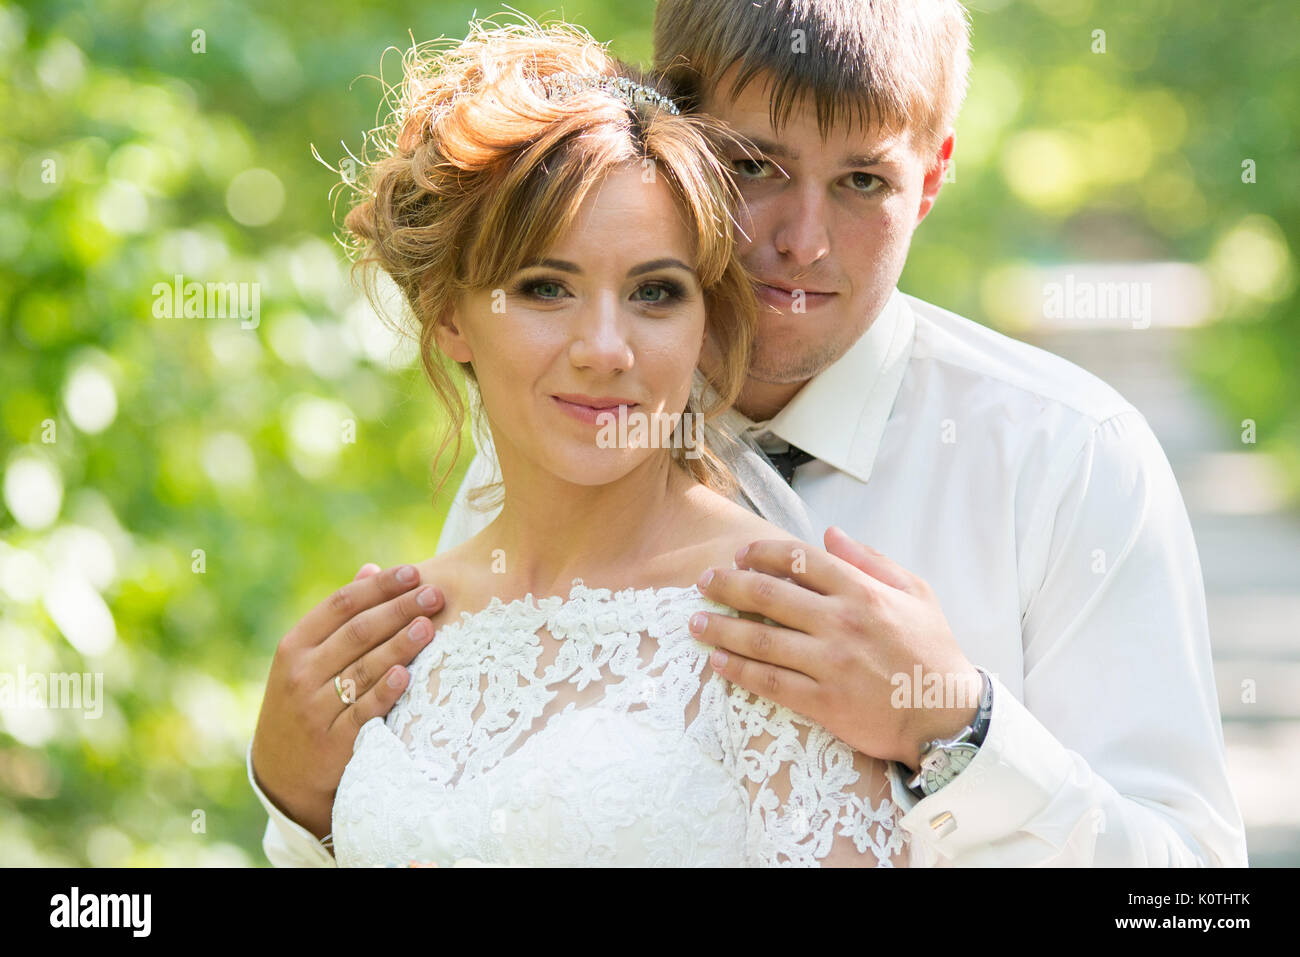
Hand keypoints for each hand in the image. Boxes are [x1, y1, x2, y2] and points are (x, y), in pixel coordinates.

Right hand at [250, 562, 443, 839]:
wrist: (282, 772)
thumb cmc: (304, 700)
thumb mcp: (307, 658)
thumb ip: (338, 617)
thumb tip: (371, 570)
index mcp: (295, 646)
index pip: (341, 604)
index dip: (379, 586)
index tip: (413, 572)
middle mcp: (301, 674)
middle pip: (357, 632)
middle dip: (399, 609)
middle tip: (435, 594)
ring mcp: (315, 709)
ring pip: (362, 669)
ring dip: (398, 645)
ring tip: (429, 625)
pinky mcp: (334, 742)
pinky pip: (363, 712)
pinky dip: (384, 692)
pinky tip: (406, 673)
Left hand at [689, 526, 979, 769]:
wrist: (946, 715)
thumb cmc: (932, 651)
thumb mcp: (915, 592)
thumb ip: (871, 560)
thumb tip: (831, 534)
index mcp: (862, 592)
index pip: (800, 560)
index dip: (761, 554)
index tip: (738, 555)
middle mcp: (841, 623)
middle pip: (768, 595)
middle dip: (727, 584)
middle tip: (703, 582)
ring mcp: (830, 664)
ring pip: (761, 638)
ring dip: (721, 627)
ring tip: (695, 622)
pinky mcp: (823, 702)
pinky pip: (770, 682)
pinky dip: (739, 670)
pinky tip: (717, 661)